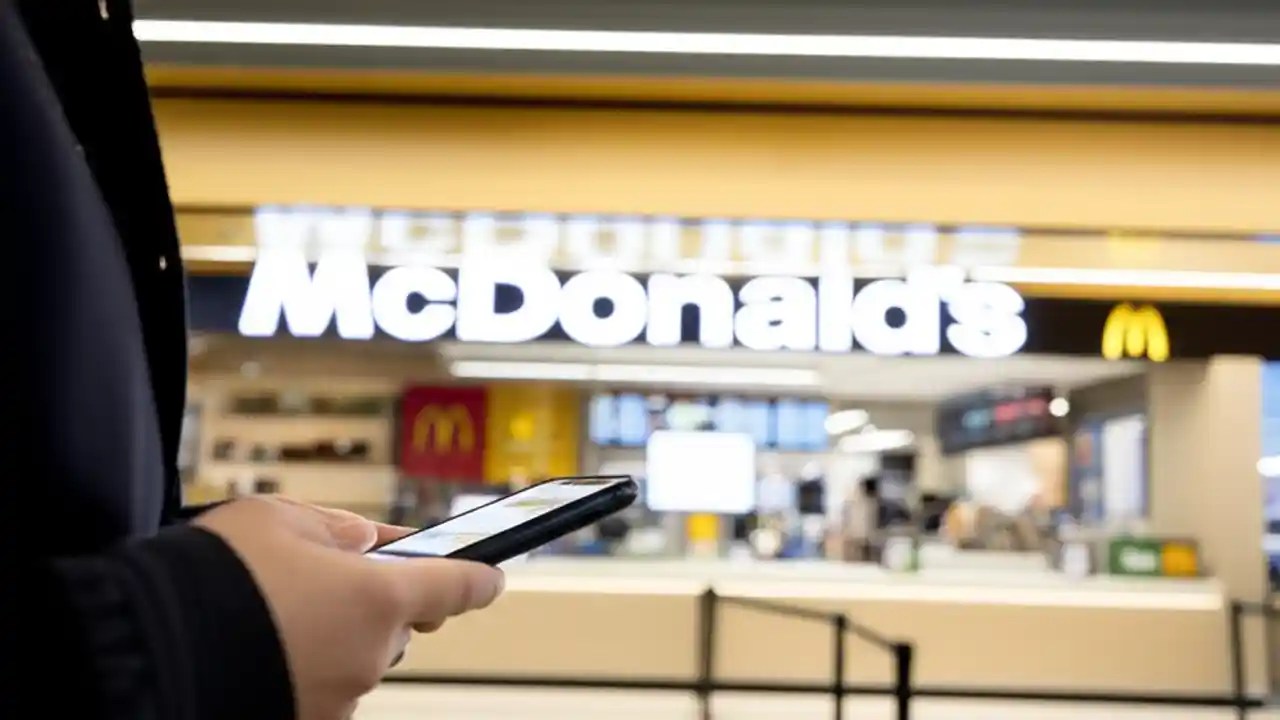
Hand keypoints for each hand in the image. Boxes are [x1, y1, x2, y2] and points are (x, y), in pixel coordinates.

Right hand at [195, 496, 503, 719]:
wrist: (145, 649)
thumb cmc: (213, 578)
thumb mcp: (277, 520)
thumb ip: (335, 529)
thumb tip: (366, 541)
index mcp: (379, 596)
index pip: (456, 586)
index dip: (476, 577)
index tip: (491, 576)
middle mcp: (369, 656)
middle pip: (392, 623)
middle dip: (366, 601)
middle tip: (314, 581)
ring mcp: (337, 699)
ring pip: (352, 658)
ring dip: (328, 638)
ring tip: (266, 616)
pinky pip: (317, 688)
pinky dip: (299, 669)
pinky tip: (257, 649)